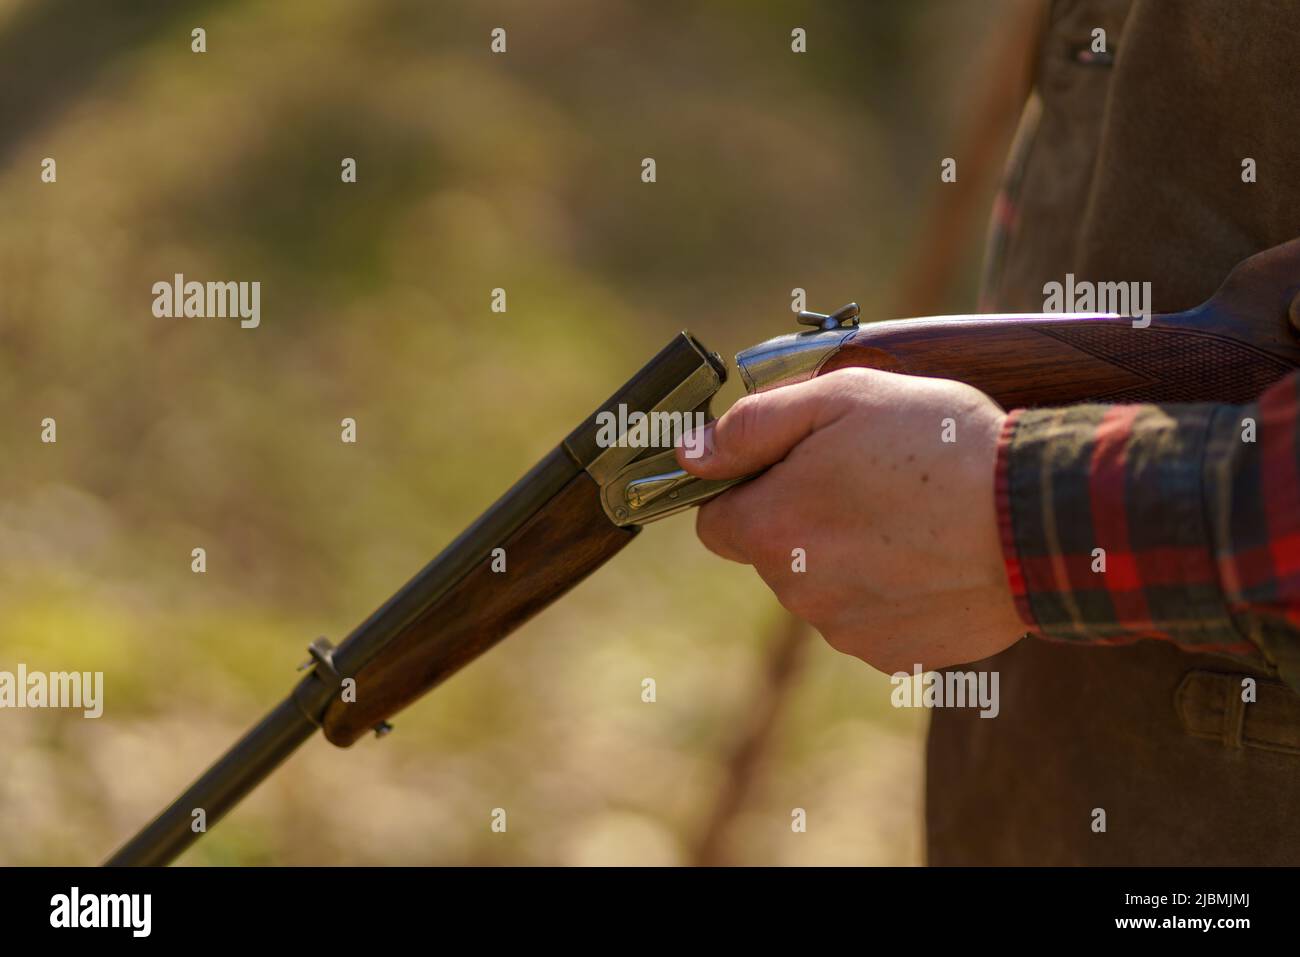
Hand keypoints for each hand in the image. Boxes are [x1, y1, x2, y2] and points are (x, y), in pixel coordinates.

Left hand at [676, 368, 1025, 672]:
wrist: (1039, 517)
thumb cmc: (938, 444)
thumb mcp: (840, 397)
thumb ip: (752, 426)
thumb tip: (689, 453)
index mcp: (769, 528)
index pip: (714, 521)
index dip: (748, 489)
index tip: (794, 468)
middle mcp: (796, 592)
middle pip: (772, 553)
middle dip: (804, 519)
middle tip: (870, 482)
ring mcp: (847, 632)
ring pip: (824, 589)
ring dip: (851, 558)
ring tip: (913, 519)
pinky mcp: (897, 657)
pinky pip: (873, 621)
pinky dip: (893, 595)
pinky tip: (934, 559)